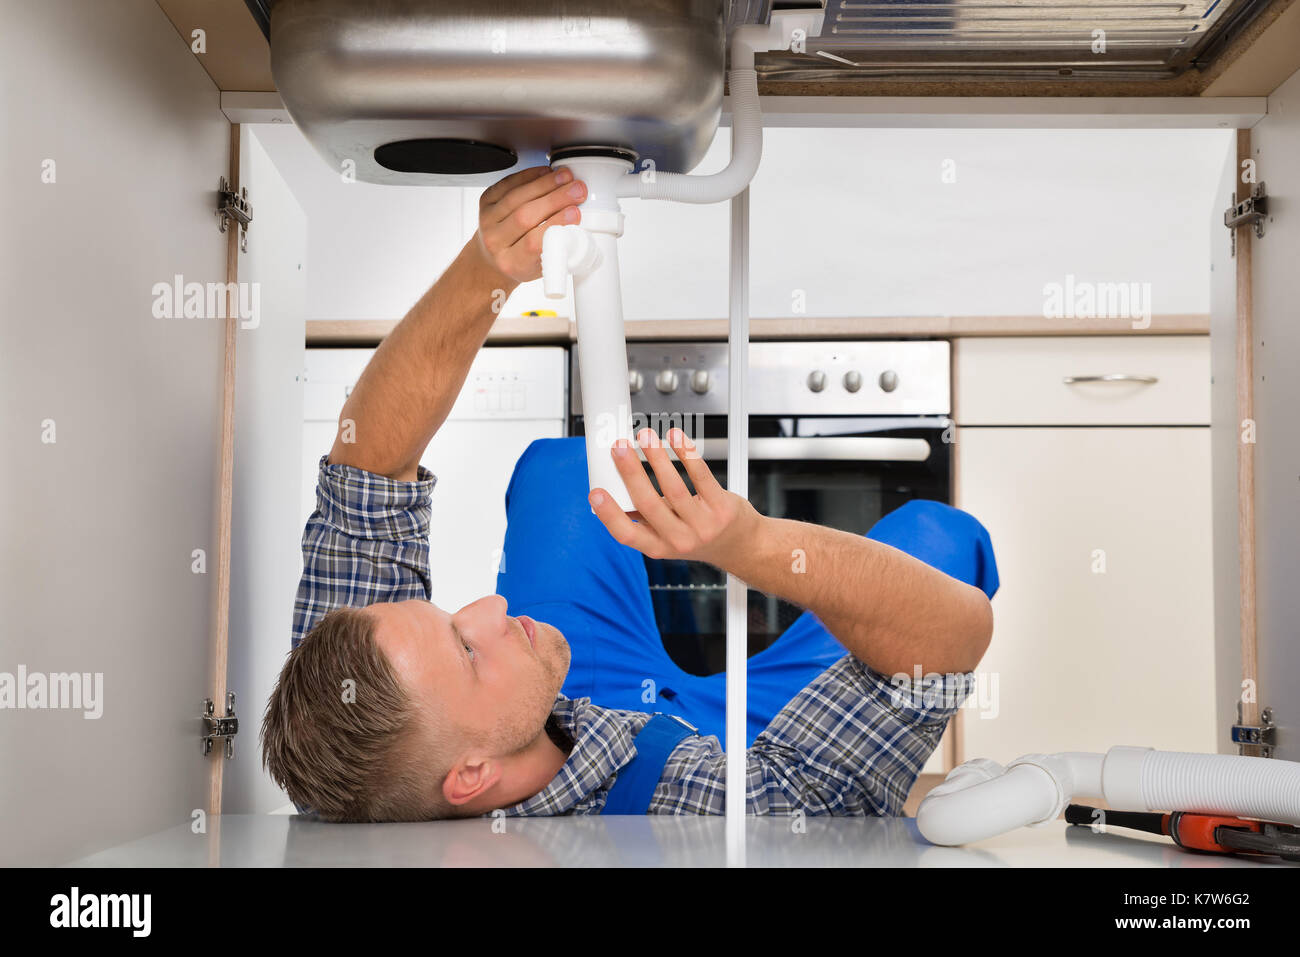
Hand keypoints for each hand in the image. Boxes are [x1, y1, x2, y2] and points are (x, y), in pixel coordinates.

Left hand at [473, 166, 586, 283]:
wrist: (495, 256)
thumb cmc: (522, 262)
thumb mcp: (543, 265)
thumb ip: (557, 248)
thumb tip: (574, 221)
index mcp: (511, 263)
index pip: (533, 243)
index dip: (555, 225)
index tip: (575, 213)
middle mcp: (495, 242)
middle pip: (525, 216)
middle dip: (555, 200)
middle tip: (577, 190)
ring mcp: (487, 220)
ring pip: (517, 197)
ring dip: (545, 184)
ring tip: (566, 177)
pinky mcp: (486, 202)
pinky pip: (509, 183)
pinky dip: (530, 175)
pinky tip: (546, 172)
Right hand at [588, 428, 759, 567]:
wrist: (740, 545)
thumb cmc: (697, 534)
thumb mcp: (666, 535)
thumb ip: (643, 516)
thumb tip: (615, 486)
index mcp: (658, 546)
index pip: (627, 534)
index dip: (609, 514)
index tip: (595, 492)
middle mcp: (679, 539)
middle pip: (648, 503)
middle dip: (630, 472)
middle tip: (618, 448)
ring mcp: (702, 524)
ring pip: (674, 487)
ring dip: (656, 457)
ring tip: (645, 437)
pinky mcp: (721, 507)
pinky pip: (701, 476)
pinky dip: (686, 454)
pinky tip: (676, 438)